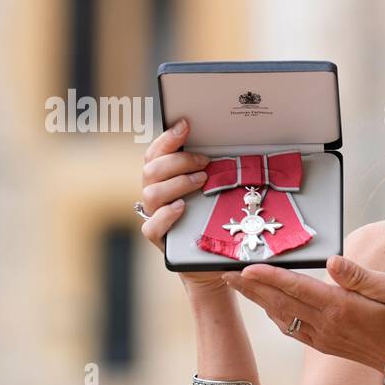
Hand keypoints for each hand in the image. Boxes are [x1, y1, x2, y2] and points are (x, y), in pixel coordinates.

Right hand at [138, 118, 222, 294]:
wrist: (215, 260)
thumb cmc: (215, 220)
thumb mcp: (218, 192)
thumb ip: (214, 171)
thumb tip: (233, 148)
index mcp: (164, 179)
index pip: (156, 153)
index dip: (168, 138)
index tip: (185, 124)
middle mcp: (156, 196)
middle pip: (151, 170)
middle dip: (178, 161)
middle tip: (205, 162)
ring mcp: (155, 216)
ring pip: (151, 194)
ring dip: (177, 183)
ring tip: (201, 181)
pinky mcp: (160, 239)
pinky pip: (151, 226)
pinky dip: (165, 215)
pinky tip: (182, 207)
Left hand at [223, 256, 384, 378]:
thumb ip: (359, 275)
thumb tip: (332, 261)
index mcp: (339, 307)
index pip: (297, 288)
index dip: (269, 277)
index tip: (247, 267)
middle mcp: (325, 324)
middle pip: (280, 302)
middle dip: (251, 287)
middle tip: (226, 273)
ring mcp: (321, 337)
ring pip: (281, 316)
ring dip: (258, 301)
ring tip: (238, 286)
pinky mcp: (322, 344)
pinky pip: (291, 329)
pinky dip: (274, 315)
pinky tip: (266, 307)